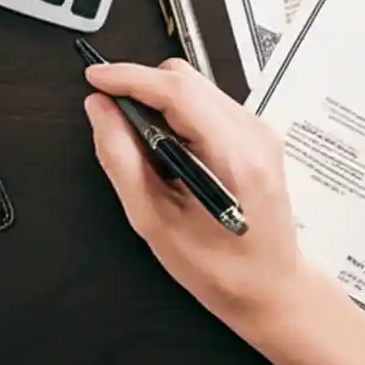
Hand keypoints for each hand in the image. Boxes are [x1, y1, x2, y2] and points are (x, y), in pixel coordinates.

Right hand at [84, 60, 302, 328]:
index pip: (177, 91)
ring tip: (146, 149)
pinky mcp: (256, 135)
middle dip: (141, 87)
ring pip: (195, 87)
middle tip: (112, 120)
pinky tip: (170, 153)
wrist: (270, 288)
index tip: (94, 77)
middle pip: (186, 79)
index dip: (129, 77)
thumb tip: (99, 110)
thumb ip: (121, 159)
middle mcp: (254, 134)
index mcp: (234, 157)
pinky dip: (178, 115)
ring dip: (159, 103)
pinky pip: (207, 103)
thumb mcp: (154, 221)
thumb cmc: (217, 268)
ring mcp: (259, 131)